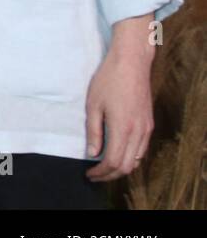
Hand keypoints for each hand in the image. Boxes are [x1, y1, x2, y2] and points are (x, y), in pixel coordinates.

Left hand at [84, 13, 155, 181]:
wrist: (131, 63)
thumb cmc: (108, 80)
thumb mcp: (93, 105)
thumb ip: (94, 132)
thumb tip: (92, 153)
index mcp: (123, 129)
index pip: (113, 162)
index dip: (100, 173)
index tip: (89, 174)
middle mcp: (138, 132)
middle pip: (127, 166)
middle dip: (110, 175)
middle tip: (95, 175)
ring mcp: (146, 128)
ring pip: (136, 160)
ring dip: (121, 167)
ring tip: (104, 167)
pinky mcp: (149, 123)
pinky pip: (142, 149)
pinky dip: (130, 158)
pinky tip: (118, 153)